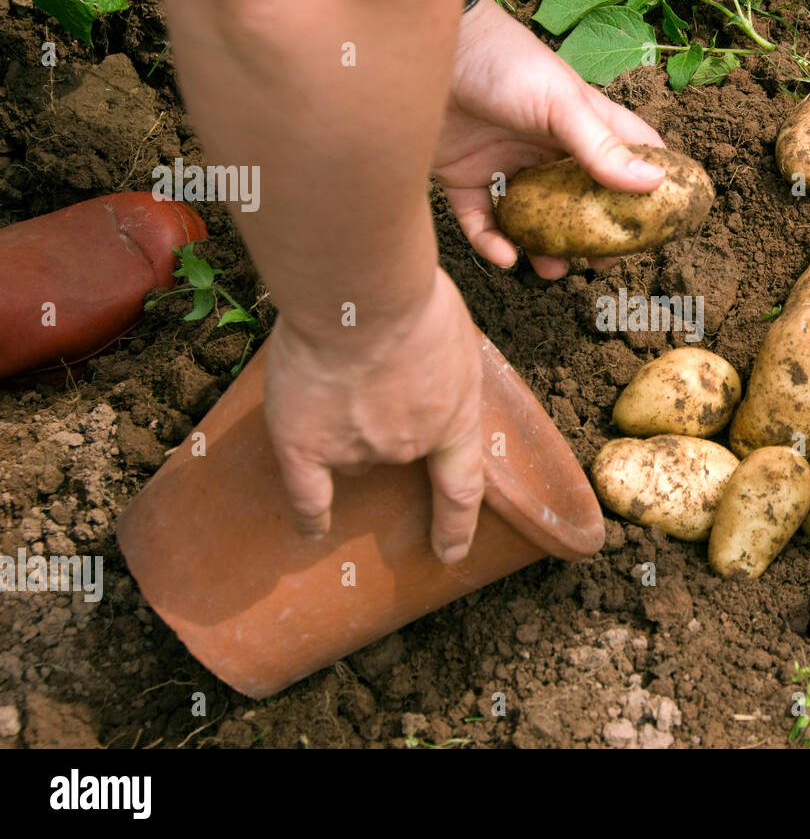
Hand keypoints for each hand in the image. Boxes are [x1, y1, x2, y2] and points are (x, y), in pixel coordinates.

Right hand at [262, 267, 482, 562]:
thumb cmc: (413, 296)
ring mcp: (357, 450)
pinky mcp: (306, 445)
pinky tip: (310, 530)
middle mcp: (408, 446)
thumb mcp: (453, 329)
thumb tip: (421, 359)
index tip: (450, 555)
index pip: (462, 488)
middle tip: (374, 376)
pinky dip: (309, 515)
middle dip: (386, 420)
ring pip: (349, 452)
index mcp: (454, 419)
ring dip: (343, 422)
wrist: (361, 295)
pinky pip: (307, 494)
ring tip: (335, 370)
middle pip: (393, 452)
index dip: (457, 526)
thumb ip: (439, 360)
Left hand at [434, 0, 665, 278]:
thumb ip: (601, 146)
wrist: (425, 49)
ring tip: (550, 270)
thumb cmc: (503, 62)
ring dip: (542, 248)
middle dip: (590, 235)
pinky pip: (481, 221)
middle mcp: (546, 148)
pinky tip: (504, 255)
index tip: (658, 224)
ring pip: (532, 219)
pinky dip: (492, 243)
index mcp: (579, 124)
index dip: (647, 187)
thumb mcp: (560, 104)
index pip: (627, 156)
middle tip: (600, 265)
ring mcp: (505, 163)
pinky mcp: (464, 177)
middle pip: (579, 200)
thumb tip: (652, 184)